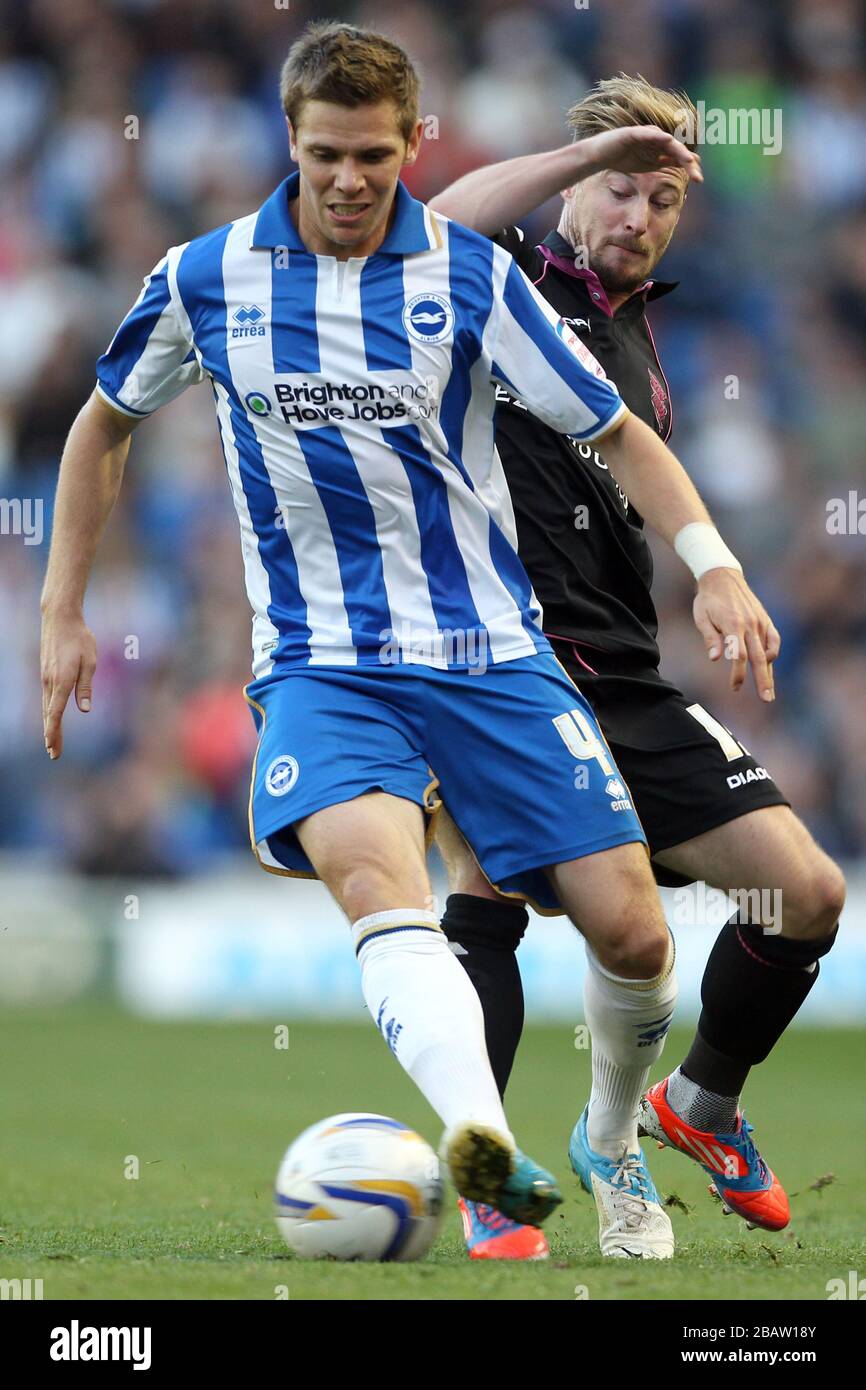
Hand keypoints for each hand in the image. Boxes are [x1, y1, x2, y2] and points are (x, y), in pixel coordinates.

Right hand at [41, 608, 96, 758]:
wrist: (59, 618)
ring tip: (52, 744)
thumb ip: (86, 687)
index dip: (53, 731)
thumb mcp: (90, 661)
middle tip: (53, 755)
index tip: (50, 747)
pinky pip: (47, 699)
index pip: (56, 712)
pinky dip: (49, 713)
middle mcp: (50, 682)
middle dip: (52, 736)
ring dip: (50, 727)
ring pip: (47, 708)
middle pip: (50, 715)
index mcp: (62, 680)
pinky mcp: (46, 674)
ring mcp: (46, 678)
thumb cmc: (79, 638)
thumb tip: (84, 710)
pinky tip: (52, 721)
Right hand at [590, 125, 702, 181]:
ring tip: (689, 160)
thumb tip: (687, 162)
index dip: (690, 166)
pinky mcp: (633, 133)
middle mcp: (656, 138)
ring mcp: (646, 134)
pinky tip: (668, 140)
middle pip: (677, 149)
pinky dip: (658, 136)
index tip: (699, 179)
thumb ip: (667, 161)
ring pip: (666, 141)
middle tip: (698, 177)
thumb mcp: (650, 164)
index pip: (679, 155)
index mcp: (660, 147)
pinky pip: (648, 133)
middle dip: (688, 162)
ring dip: (679, 150)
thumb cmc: (624, 159)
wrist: (601, 156)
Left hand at [692, 568, 780, 699]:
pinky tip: (769, 665)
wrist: (723, 577)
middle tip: (767, 699)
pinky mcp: (765, 620)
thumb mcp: (702, 617)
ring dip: (769, 673)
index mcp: (733, 624)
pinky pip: (774, 639)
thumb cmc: (708, 600)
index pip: (739, 655)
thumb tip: (714, 659)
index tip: (734, 688)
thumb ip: (710, 638)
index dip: (738, 673)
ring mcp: (760, 622)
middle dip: (763, 680)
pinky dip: (773, 652)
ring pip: (768, 652)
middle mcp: (750, 624)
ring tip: (770, 692)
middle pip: (758, 658)